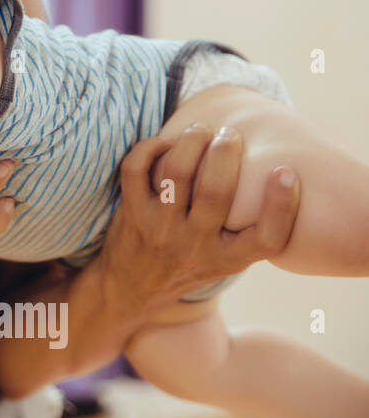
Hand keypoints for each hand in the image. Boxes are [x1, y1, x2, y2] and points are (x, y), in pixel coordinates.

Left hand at [98, 125, 299, 310]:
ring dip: (191, 142)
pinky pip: (135, 170)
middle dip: (226, 153)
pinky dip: (150, 147)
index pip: (266, 239)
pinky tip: (164, 143)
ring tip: (201, 129)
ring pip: (176, 174)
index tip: (285, 171)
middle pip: (215, 192)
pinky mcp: (131, 213)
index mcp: (229, 258)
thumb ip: (249, 230)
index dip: (281, 205)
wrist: (132, 288)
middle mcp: (194, 245)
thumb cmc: (190, 262)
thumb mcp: (226, 258)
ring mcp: (159, 229)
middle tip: (231, 134)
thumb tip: (282, 173)